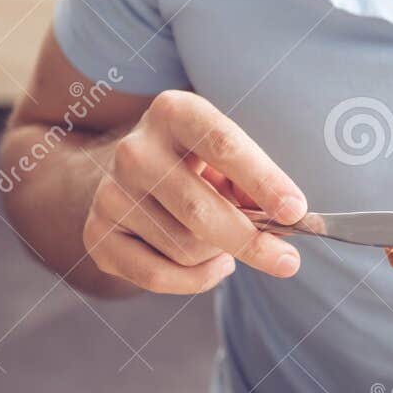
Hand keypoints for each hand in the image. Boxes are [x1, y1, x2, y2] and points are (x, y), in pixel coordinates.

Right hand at [83, 90, 306, 293]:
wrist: (123, 171)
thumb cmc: (193, 162)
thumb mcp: (223, 154)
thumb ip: (252, 183)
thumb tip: (287, 221)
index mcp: (174, 112)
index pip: (224, 146)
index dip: (264, 181)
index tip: (295, 211)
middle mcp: (135, 150)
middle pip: (201, 210)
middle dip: (251, 241)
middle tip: (288, 261)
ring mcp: (111, 194)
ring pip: (185, 248)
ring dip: (222, 256)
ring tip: (227, 243)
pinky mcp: (97, 235)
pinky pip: (157, 276)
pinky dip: (197, 280)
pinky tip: (214, 264)